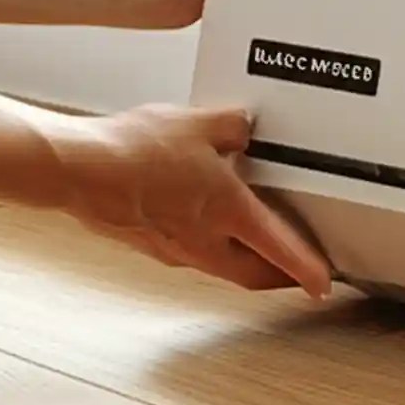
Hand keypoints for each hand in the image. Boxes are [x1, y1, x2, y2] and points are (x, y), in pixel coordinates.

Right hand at [37, 104, 332, 298]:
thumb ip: (233, 124)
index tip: (323, 283)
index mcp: (229, 211)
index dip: (309, 268)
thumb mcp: (200, 122)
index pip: (282, 250)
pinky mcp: (149, 243)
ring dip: (243, 261)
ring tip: (252, 244)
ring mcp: (174, 248)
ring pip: (222, 265)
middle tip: (294, 271)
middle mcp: (204, 240)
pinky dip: (208, 245)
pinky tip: (200, 220)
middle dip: (278, 276)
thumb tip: (245, 126)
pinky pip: (191, 253)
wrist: (80, 170)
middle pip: (253, 273)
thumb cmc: (134, 152)